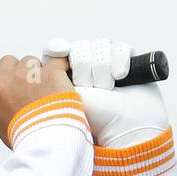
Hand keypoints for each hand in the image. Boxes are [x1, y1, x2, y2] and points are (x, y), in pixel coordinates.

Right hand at [0, 53, 74, 148]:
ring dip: (36, 71)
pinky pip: (54, 61)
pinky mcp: (49, 70)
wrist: (48, 138)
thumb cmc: (26, 135)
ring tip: (43, 92)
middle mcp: (3, 83)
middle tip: (26, 89)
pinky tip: (58, 84)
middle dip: (16, 71)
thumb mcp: (0, 124)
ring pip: (29, 61)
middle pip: (6, 62)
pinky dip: (58, 70)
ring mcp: (26, 75)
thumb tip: (2, 92)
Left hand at [43, 37, 168, 146]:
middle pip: (79, 47)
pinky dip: (120, 61)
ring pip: (99, 46)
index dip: (58, 49)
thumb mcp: (62, 96)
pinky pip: (120, 48)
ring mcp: (105, 64)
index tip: (61, 53)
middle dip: (84, 67)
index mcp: (63, 77)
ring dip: (102, 69)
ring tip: (106, 89)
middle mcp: (84, 68)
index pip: (56, 50)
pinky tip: (120, 77)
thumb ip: (50, 75)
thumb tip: (50, 52)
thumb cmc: (89, 118)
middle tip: (89, 87)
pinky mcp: (125, 61)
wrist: (123, 127)